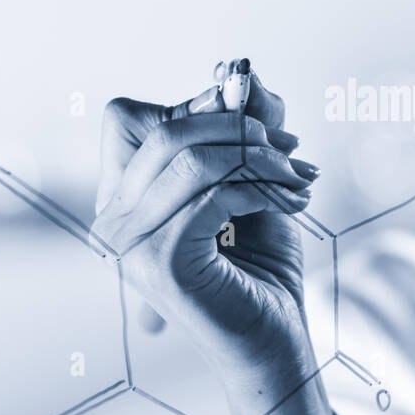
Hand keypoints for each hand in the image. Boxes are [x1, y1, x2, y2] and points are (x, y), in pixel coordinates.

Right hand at [90, 68, 351, 414]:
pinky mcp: (161, 261)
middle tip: (293, 151)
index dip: (194, 105)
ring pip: (190, 158)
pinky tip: (294, 204)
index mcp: (122, 198)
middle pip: (165, 131)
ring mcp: (130, 243)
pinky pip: (213, 193)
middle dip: (239, 128)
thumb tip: (241, 71)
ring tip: (301, 180)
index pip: (129, 117)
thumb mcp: (256, 179)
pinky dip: (264, 188)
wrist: (277, 342)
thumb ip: (244, 126)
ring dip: (261, 158)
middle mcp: (113, 220)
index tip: (259, 122)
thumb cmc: (262, 267)